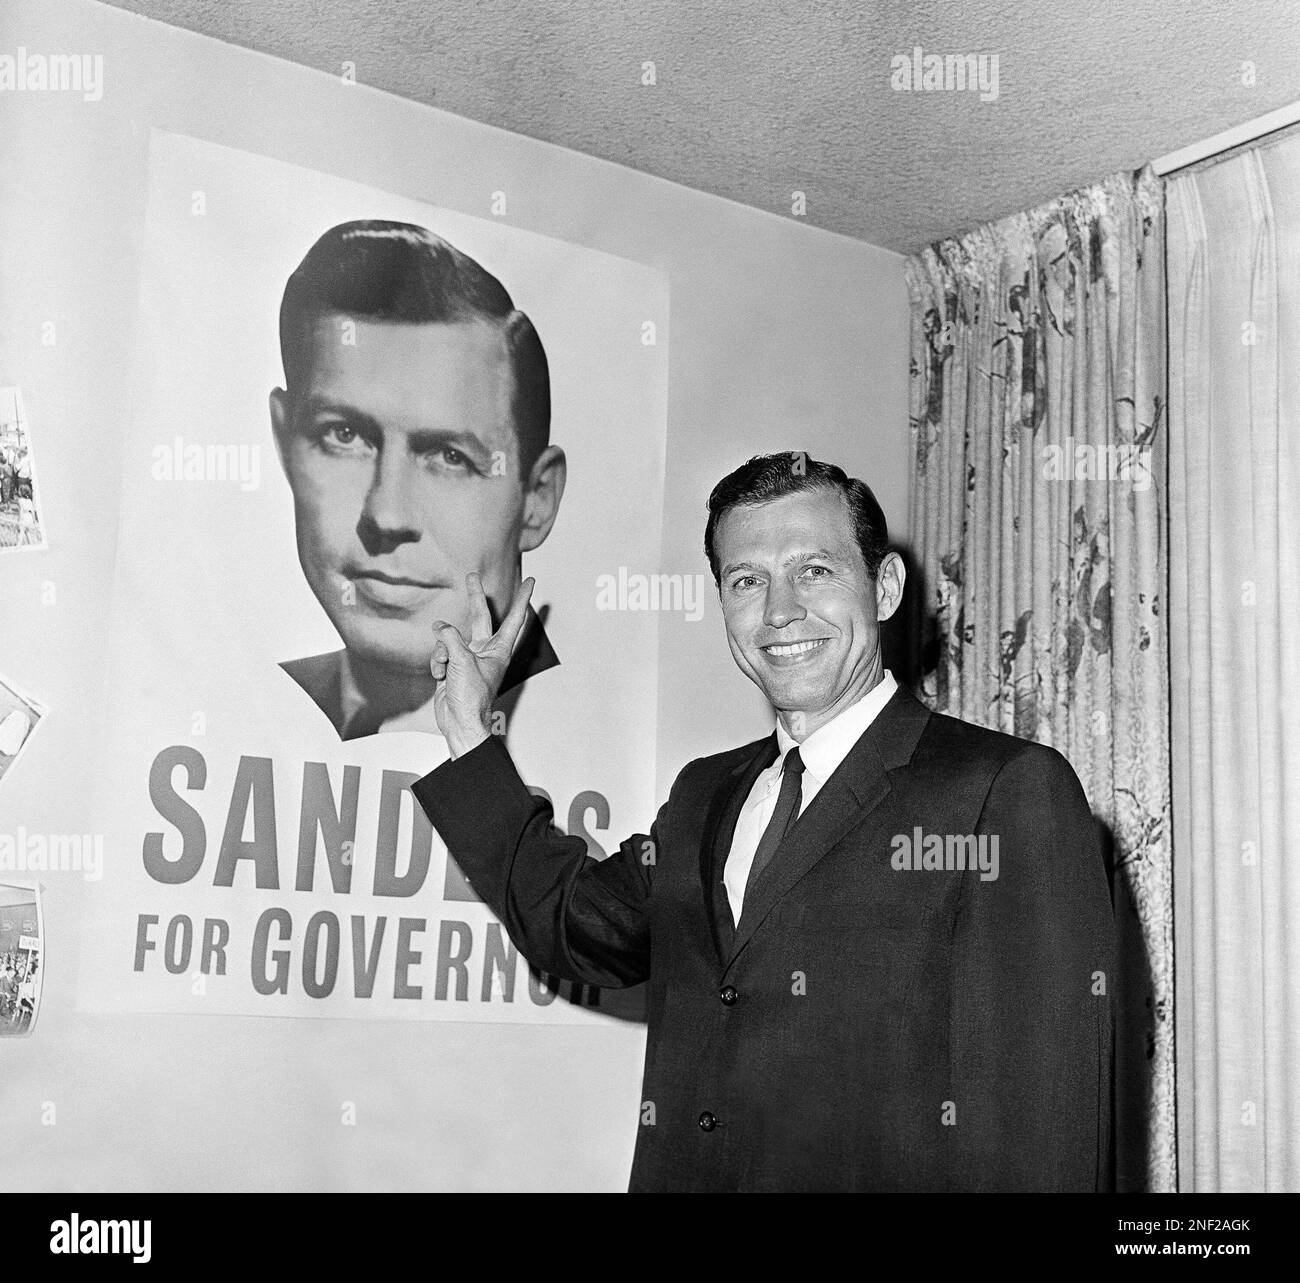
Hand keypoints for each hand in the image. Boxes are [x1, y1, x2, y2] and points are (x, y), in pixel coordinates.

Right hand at [429, 573, 533, 756]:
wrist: (460, 722)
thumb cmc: (472, 698)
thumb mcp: (462, 661)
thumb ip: (450, 638)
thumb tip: (439, 627)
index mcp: (499, 650)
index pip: (514, 618)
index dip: (522, 598)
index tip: (530, 581)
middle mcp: (485, 650)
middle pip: (479, 617)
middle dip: (474, 597)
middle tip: (472, 576)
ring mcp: (468, 658)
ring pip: (450, 638)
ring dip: (443, 651)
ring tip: (446, 669)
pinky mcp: (452, 667)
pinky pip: (440, 653)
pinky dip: (437, 663)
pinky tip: (440, 677)